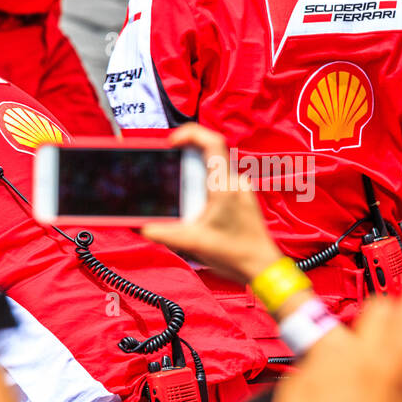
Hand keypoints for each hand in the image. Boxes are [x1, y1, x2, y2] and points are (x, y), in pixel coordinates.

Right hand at [141, 123, 283, 282]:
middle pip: (207, 154)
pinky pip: (217, 184)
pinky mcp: (239, 200)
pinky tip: (193, 208)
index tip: (171, 142)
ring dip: (191, 176)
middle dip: (183, 158)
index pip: (212, 142)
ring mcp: (239, 190)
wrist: (261, 267)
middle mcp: (234, 183)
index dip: (190, 134)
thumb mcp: (192, 244)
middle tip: (166, 169)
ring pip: (211, 170)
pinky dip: (201, 189)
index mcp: (223, 186)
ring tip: (178, 195)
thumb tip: (140, 227)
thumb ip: (162, 234)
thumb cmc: (235, 254)